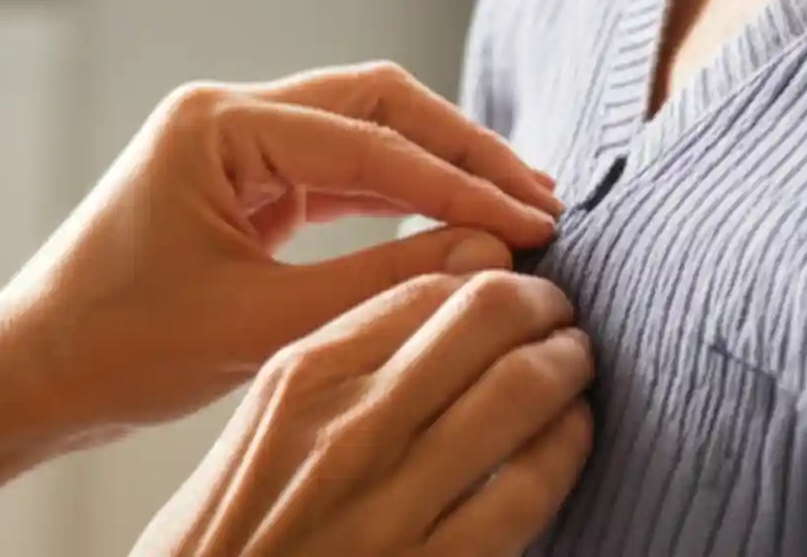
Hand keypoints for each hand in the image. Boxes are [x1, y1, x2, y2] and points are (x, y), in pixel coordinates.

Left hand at [0, 61, 561, 428]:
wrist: (38, 373)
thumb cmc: (120, 347)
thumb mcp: (261, 322)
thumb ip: (380, 283)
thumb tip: (487, 258)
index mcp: (217, 126)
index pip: (369, 140)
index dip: (458, 184)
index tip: (532, 221)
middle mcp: (226, 117)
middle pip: (373, 106)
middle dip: (459, 151)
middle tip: (538, 199)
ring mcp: (233, 148)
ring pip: (359, 136)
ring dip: (432, 170)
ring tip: (512, 209)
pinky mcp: (240, 185)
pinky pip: (334, 176)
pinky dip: (393, 198)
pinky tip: (448, 223)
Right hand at [133, 271, 592, 556]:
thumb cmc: (230, 529)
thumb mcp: (262, 427)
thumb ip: (336, 370)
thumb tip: (427, 322)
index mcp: (299, 378)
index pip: (422, 290)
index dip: (483, 277)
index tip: (507, 285)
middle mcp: (349, 424)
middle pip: (483, 317)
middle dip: (540, 302)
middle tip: (559, 310)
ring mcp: (394, 498)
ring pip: (521, 387)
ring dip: (568, 362)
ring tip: (577, 360)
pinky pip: (532, 485)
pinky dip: (568, 444)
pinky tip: (571, 434)